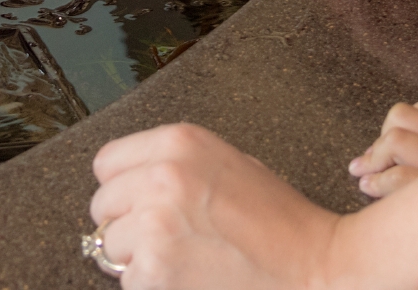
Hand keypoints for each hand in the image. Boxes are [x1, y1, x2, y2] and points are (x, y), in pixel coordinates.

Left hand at [88, 124, 340, 289]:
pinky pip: (128, 280)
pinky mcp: (155, 270)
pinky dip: (150, 285)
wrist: (314, 266)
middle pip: (103, 205)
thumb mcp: (227, 164)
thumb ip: (175, 164)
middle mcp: (161, 177)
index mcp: (178, 143)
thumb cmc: (279, 221)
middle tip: (165, 238)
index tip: (136, 203)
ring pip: (110, 245)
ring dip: (136, 257)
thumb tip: (131, 183)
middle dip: (126, 223)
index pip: (107, 163)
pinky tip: (187, 279)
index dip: (123, 188)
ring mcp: (155, 224)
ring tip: (182, 259)